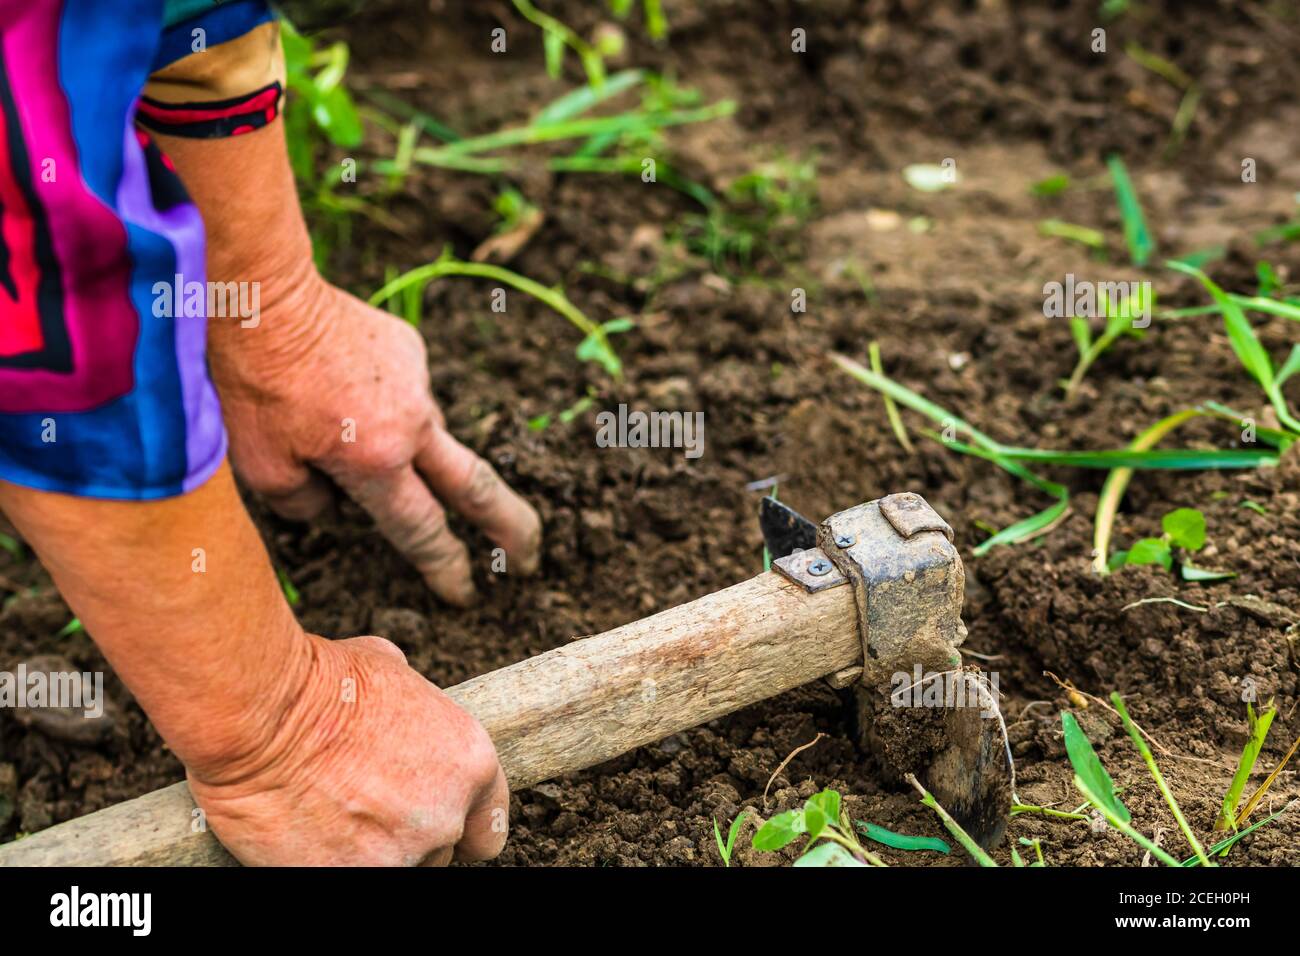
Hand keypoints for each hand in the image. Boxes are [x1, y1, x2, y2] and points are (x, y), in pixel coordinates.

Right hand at [187, 633, 507, 865]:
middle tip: (364, 805)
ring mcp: (399, 855)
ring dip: (370, 851)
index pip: (487, 826)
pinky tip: (309, 833)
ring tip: (331, 814)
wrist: (264, 717)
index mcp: (470, 764)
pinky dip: (331, 862)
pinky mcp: (350, 878)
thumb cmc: (322, 683)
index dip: (462, 825)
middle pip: (438, 849)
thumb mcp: (390, 669)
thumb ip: (414, 703)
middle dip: (407, 832)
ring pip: (394, 867)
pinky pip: (350, 876)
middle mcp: (445, 815)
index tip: (440, 822)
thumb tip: (403, 700)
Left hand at [210, 271, 540, 605]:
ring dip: (406, 449)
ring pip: (427, 436)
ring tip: (344, 429)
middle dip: (510, 529)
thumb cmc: (252, 382)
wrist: (264, 294)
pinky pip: (405, 392)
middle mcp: (412, 425)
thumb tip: (332, 507)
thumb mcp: (261, 466)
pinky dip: (382, 404)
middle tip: (528, 559)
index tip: (464, 594)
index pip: (423, 530)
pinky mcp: (410, 350)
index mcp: (377, 460)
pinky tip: (337, 387)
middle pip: (478, 488)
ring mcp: (417, 383)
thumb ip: (305, 503)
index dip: (446, 568)